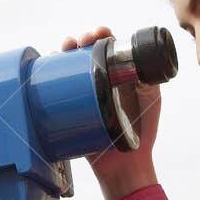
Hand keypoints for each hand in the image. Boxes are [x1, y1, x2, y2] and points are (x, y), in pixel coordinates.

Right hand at [61, 26, 160, 199]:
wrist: (123, 165)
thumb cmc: (141, 134)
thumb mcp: (150, 101)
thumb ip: (148, 81)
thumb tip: (138, 62)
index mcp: (120, 76)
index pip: (109, 48)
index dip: (102, 36)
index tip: (98, 34)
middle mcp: (101, 82)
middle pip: (86, 53)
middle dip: (80, 41)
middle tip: (79, 42)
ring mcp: (84, 95)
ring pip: (70, 67)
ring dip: (64, 52)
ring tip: (64, 49)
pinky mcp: (69, 109)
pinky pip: (57, 88)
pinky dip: (50, 74)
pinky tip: (48, 65)